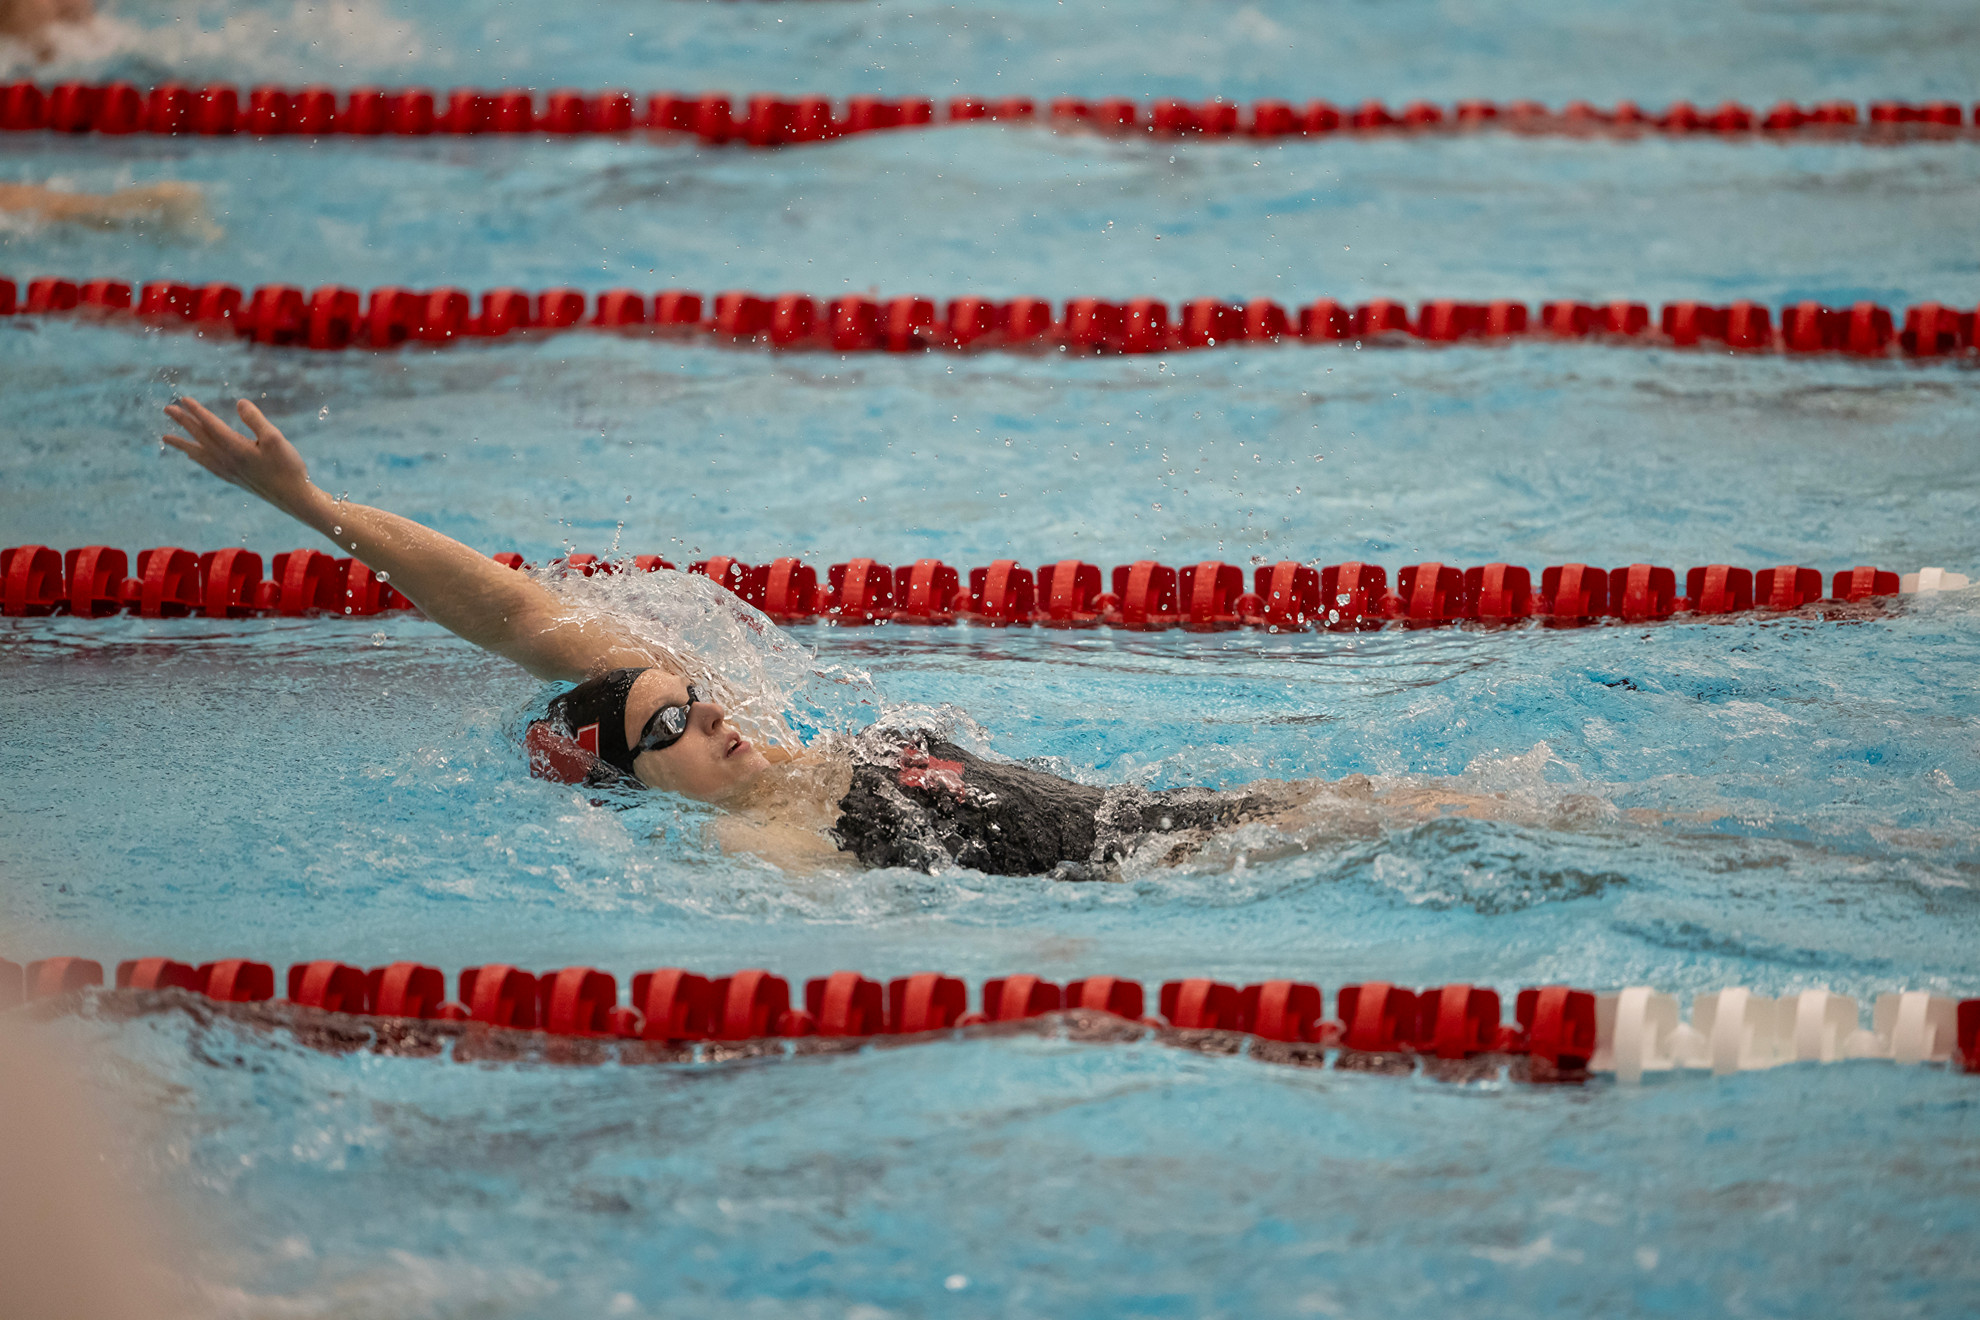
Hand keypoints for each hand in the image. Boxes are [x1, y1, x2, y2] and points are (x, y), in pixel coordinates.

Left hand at [162, 397, 315, 514]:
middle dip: (183, 422)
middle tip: (167, 409)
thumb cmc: (288, 467)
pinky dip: (196, 458)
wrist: (293, 497)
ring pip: (199, 453)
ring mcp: (229, 471)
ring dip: (183, 443)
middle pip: (200, 437)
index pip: (211, 426)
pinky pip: (207, 465)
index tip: (183, 399)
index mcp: (235, 448)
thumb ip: (256, 420)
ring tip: (166, 438)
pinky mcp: (234, 479)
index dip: (197, 411)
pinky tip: (193, 456)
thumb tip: (239, 402)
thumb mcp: (276, 439)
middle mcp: (227, 460)